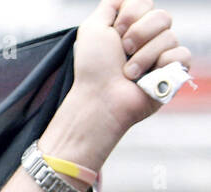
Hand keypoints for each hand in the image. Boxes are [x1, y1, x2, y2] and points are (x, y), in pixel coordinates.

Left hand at [68, 0, 191, 149]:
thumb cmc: (94, 68)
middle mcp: (149, 39)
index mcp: (133, 27)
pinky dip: (161, 66)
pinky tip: (147, 78)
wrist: (100, 98)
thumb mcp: (93, 28)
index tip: (115, 33)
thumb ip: (110, 6)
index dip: (131, 16)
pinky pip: (182, 55)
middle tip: (123, 51)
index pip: (147, 3)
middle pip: (162, 16)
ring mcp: (162, 55)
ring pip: (170, 37)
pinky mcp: (173, 73)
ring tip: (128, 73)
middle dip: (139, 34)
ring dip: (143, 56)